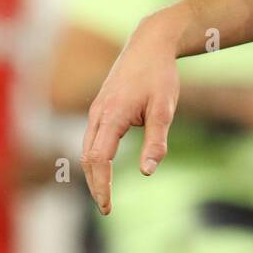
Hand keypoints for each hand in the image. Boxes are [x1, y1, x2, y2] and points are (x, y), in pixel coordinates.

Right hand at [80, 14, 181, 214]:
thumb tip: (147, 173)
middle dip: (94, 185)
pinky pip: (91, 137)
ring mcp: (97, 108)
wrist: (150, 43)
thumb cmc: (160, 75)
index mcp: (112, 115)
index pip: (99, 160)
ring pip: (87, 147)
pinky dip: (94, 157)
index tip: (108, 208)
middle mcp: (98, 112)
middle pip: (88, 157)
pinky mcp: (101, 105)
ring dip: (93, 173)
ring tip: (104, 194)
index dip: (101, 186)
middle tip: (106, 208)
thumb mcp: (165, 108)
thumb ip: (156, 142)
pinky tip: (104, 168)